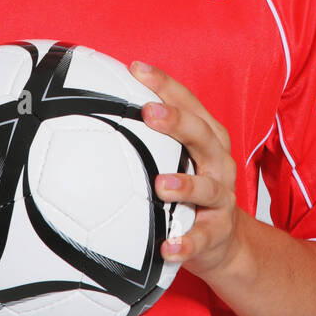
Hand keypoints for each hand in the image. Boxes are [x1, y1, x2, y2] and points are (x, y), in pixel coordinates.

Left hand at [130, 59, 242, 278]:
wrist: (224, 241)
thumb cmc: (190, 191)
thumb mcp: (177, 159)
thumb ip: (146, 138)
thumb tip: (91, 110)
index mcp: (207, 138)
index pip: (189, 103)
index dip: (165, 85)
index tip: (137, 69)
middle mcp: (218, 163)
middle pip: (202, 136)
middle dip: (178, 122)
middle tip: (149, 113)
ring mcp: (220, 198)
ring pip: (207, 188)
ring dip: (185, 185)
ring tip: (161, 185)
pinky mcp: (217, 232)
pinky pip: (201, 238)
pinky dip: (186, 242)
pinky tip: (167, 246)